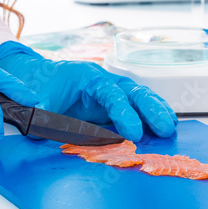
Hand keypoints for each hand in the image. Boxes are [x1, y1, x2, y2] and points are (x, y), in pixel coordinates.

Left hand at [0, 41, 177, 141]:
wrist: (36, 75)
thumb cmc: (40, 86)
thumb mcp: (38, 100)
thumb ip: (44, 115)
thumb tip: (45, 130)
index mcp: (87, 77)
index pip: (111, 94)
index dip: (123, 113)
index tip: (133, 133)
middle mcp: (104, 81)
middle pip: (133, 90)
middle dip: (151, 108)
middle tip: (165, 128)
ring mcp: (111, 90)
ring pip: (139, 95)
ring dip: (156, 110)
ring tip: (171, 127)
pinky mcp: (113, 102)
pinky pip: (136, 104)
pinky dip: (151, 111)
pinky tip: (165, 123)